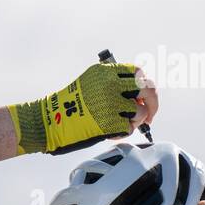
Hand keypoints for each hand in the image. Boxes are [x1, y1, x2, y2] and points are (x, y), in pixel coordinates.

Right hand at [10, 61, 158, 154]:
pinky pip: (129, 127)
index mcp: (107, 72)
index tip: (145, 96)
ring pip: (140, 111)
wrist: (51, 120)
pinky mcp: (110, 121)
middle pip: (147, 88)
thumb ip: (114, 82)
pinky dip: (124, 132)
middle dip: (154, 103)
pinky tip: (111, 131)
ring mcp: (111, 102)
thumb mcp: (92, 82)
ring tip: (122, 123)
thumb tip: (140, 93)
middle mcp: (111, 84)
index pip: (138, 72)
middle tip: (151, 114)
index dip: (145, 85)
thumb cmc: (72, 104)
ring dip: (136, 120)